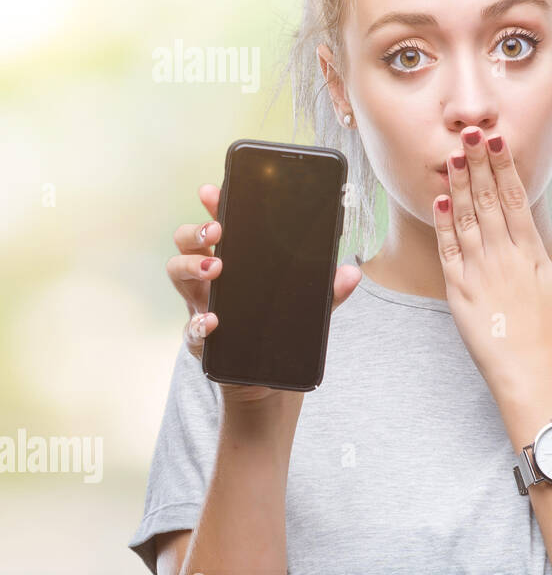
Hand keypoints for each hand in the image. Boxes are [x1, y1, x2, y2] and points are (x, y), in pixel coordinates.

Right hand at [167, 183, 361, 407]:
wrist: (269, 383)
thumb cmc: (280, 332)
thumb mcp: (308, 307)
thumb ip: (328, 291)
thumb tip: (351, 273)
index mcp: (235, 265)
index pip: (217, 228)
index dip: (212, 207)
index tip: (211, 191)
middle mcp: (211, 281)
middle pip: (186, 243)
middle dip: (195, 231)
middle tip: (216, 232)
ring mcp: (201, 307)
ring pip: (176, 274)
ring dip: (191, 266)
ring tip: (216, 268)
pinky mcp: (203, 340)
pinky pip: (191, 329)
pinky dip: (200, 324)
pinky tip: (213, 321)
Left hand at [432, 126, 551, 399]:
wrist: (530, 373)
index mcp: (533, 253)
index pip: (516, 198)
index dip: (505, 166)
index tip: (498, 140)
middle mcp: (505, 256)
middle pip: (489, 199)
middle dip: (478, 163)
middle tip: (468, 132)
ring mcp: (479, 271)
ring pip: (465, 218)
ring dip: (458, 185)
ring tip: (451, 155)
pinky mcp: (459, 290)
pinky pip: (448, 249)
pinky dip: (443, 223)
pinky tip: (439, 199)